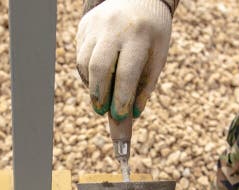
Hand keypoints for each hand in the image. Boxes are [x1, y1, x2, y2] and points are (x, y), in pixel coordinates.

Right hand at [76, 0, 171, 119]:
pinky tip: (97, 76)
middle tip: (102, 111)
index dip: (121, 98)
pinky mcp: (84, 25)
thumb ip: (146, 85)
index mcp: (139, 34)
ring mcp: (96, 24)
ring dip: (91, 85)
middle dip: (99, 95)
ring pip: (84, 63)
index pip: (126, 72)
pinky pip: (81, 55)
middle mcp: (114, 27)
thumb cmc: (152, 34)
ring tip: (101, 94)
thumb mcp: (157, 56)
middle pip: (98, 68)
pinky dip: (87, 72)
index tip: (119, 116)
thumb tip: (133, 114)